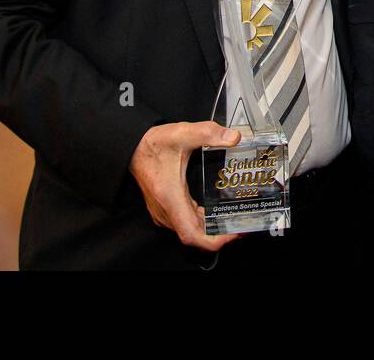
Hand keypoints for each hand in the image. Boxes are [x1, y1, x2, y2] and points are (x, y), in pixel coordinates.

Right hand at [129, 121, 241, 252]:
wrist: (133, 148)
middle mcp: (166, 211)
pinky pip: (184, 224)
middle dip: (218, 236)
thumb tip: (233, 137)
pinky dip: (200, 224)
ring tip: (232, 222)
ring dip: (209, 231)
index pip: (191, 234)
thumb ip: (208, 133)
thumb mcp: (182, 133)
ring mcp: (164, 212)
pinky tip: (212, 215)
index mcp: (171, 198)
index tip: (232, 234)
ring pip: (189, 232)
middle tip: (241, 226)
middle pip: (193, 236)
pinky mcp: (164, 209)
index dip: (213, 241)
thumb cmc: (153, 145)